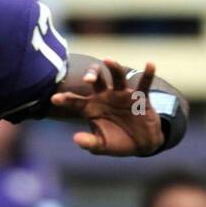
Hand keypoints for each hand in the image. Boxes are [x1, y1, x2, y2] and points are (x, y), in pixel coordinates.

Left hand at [50, 58, 164, 155]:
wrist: (141, 144)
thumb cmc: (117, 142)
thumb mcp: (101, 146)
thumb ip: (89, 142)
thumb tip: (75, 139)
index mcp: (92, 107)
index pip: (76, 102)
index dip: (66, 100)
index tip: (54, 99)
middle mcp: (106, 96)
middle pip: (96, 82)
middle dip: (91, 77)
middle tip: (87, 79)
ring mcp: (123, 94)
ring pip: (117, 77)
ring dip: (114, 68)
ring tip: (108, 60)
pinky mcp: (140, 96)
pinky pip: (144, 83)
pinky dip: (148, 74)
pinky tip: (150, 64)